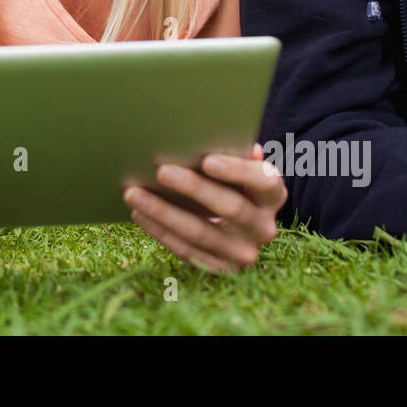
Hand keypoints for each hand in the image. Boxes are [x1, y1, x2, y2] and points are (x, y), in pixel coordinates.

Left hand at [123, 144, 285, 270]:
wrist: (239, 227)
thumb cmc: (233, 182)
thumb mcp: (240, 167)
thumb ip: (235, 152)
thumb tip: (226, 138)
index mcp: (273, 195)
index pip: (264, 181)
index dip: (237, 171)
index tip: (207, 160)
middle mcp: (264, 227)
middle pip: (231, 207)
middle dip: (194, 188)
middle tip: (162, 171)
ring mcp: (243, 252)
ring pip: (201, 233)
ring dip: (163, 212)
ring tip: (134, 193)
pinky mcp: (221, 268)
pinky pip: (186, 250)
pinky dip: (160, 230)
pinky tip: (139, 212)